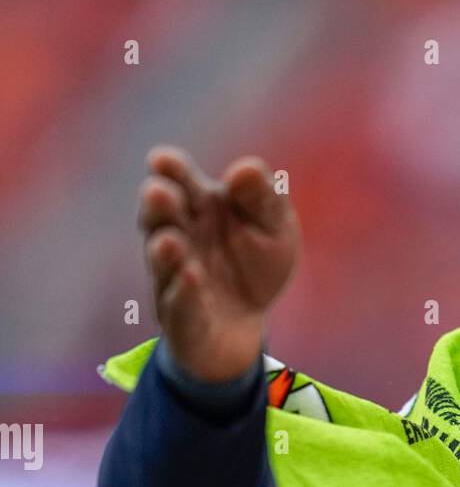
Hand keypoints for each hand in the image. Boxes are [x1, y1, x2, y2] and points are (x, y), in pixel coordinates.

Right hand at [138, 146, 299, 381]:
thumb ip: (263, 197)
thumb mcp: (274, 226)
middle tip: (158, 193)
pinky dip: (183, 294)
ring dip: (164, 252)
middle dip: (157, 205)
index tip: (162, 160)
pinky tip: (191, 277)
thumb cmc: (254, 263)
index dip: (169, 169)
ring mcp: (172, 278)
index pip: (178, 179)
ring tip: (170, 242)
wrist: (247, 325)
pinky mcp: (181, 319)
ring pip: (162, 262)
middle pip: (159, 216)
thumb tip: (244, 170)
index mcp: (196, 204)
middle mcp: (176, 236)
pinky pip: (179, 307)